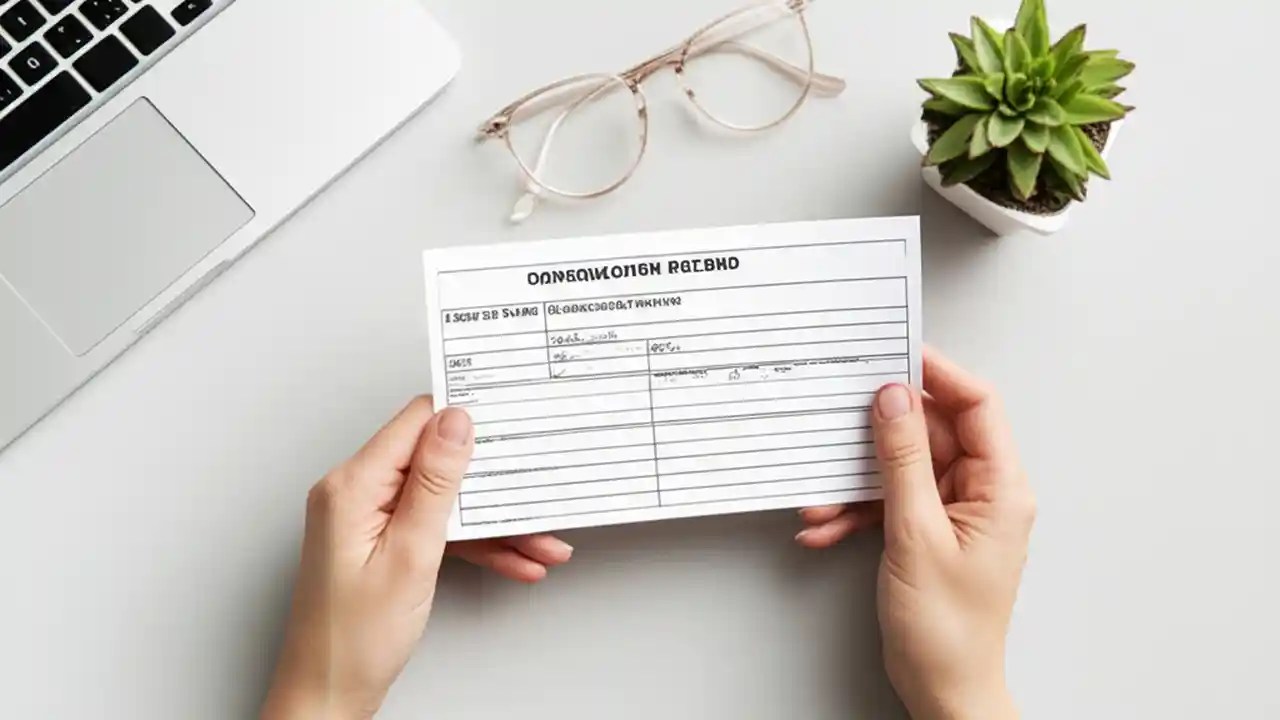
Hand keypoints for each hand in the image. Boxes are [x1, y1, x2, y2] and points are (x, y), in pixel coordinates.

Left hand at [261, 398, 570, 719]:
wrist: (329, 694)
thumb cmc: (353, 640)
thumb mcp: (410, 554)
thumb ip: (435, 484)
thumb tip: (454, 424)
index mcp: (352, 486)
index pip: (415, 423)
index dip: (463, 418)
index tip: (507, 420)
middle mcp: (354, 493)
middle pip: (436, 463)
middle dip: (491, 483)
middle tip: (534, 489)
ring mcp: (367, 518)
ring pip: (444, 501)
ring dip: (493, 522)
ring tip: (539, 541)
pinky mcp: (380, 540)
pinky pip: (435, 528)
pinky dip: (473, 544)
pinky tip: (514, 559)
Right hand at [796, 349, 1035, 719]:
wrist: (942, 688)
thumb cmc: (948, 629)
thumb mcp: (916, 534)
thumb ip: (901, 461)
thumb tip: (893, 399)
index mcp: (1000, 487)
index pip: (976, 405)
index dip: (937, 374)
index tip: (895, 354)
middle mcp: (981, 492)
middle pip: (928, 434)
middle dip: (875, 439)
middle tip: (837, 425)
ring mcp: (951, 511)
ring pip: (899, 468)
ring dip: (855, 483)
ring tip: (822, 500)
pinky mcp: (925, 530)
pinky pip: (887, 500)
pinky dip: (855, 510)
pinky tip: (827, 525)